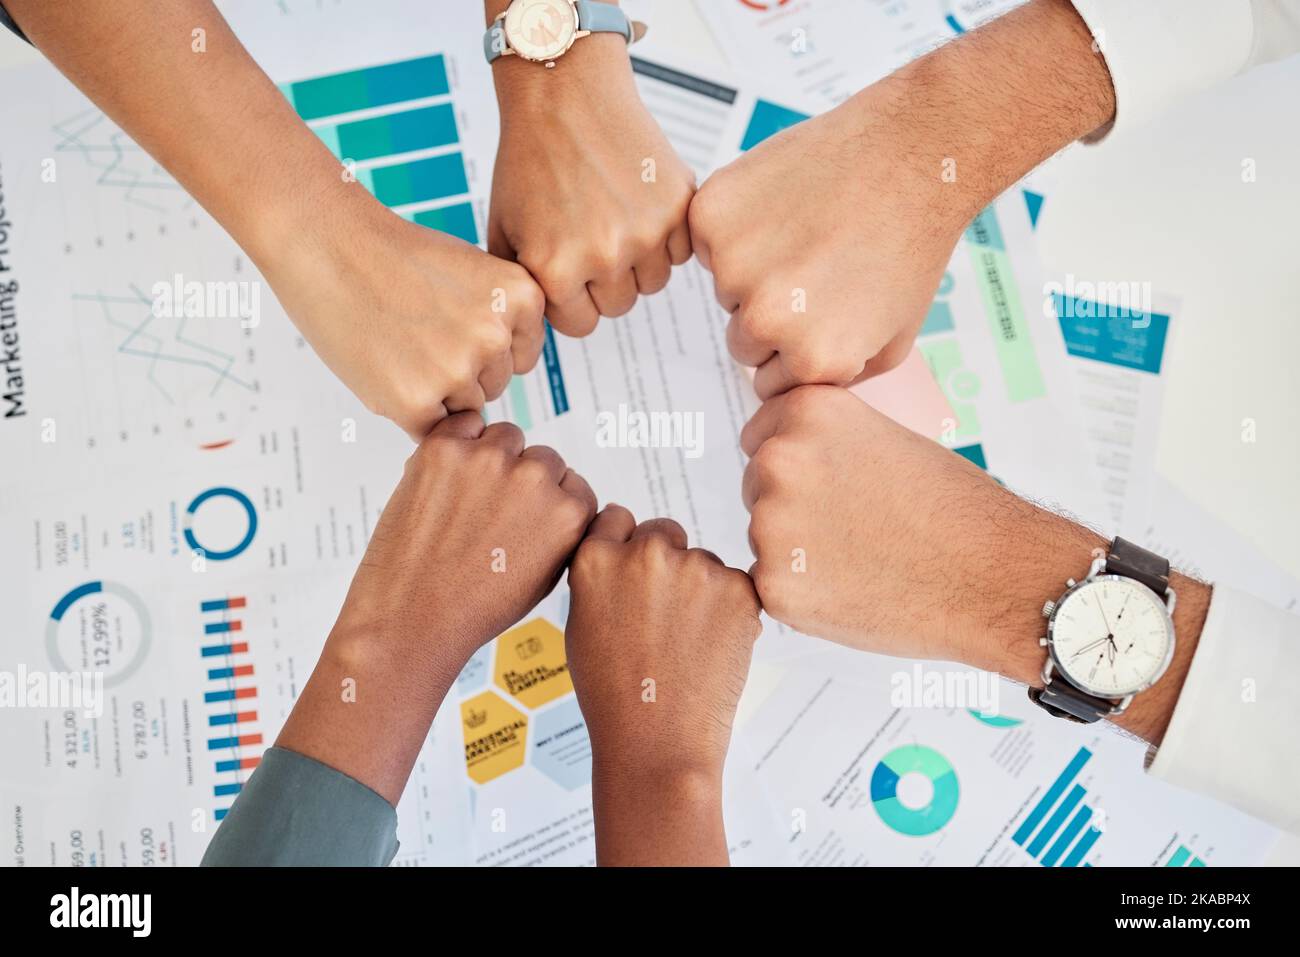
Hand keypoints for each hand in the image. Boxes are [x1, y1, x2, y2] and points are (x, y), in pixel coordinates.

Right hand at [266, 208, 546, 440]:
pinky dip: (407, 411)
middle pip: (494, 385)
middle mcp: (496, 336)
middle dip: (459, 370)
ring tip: (399, 347)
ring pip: (463, 411)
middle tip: (415, 334)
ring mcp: (456, 370)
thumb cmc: (393, 256)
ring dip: (434, 393)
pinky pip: (428, 430)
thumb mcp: (475, 273)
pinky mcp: (415, 400)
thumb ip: (501, 319)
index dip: (482, 349)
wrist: (328, 246)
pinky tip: (386, 369)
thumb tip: (509, 368)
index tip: (450, 324)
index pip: (521, 357)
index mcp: (521, 298)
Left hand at [277, 411, 596, 801]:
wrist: (411, 620)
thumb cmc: (475, 607)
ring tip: (465, 500)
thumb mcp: (546, 576)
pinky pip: (462, 424)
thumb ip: (562, 528)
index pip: (573, 484)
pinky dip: (456, 442)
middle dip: (522, 480)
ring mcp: (489, 460)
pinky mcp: (444, 450)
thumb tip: (559, 493)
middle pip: (542, 458)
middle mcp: (536, 480)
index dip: (547, 502)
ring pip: (505, 437)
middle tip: (489, 514)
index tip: (524, 520)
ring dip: (491, 457)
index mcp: (569, 513)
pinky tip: (445, 479)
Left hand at [488, 35, 694, 335]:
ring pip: (652, 283)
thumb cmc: (527, 161)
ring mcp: (646, 232)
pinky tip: (638, 205)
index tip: (566, 266)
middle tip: (589, 236)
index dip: (570, 298)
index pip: (579, 325)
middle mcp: (604, 258)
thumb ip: (523, 286)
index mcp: (557, 272)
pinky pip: (681, 251)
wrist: (563, 93)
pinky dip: (665, 236)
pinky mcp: (678, 205)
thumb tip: (536, 330)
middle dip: (603, 281)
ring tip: (613, 219)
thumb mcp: (503, 230)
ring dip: (637, 262)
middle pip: (618, 306)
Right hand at [565, 505, 761, 864]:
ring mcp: (695, 568)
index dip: (626, 548)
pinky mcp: (739, 589)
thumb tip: (623, 549)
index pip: (617, 519)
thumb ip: (600, 576)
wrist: (657, 742)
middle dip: (666, 562)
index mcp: (596, 557)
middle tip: (664, 617)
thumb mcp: (581, 623)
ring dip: (700, 588)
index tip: (632, 576)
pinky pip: (736, 585)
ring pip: (703, 561)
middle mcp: (645, 552)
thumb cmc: (614, 694)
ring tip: (685, 644)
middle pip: (664, 532)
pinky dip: (730, 609)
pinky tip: (710, 647)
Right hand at [689, 86, 964, 399]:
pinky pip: (708, 242)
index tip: (824, 310)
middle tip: (816, 268)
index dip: (796, 348)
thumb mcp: (891, 342)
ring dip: (753, 270)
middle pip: (742, 341)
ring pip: (725, 290)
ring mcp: (733, 266)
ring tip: (806, 233)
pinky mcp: (712, 216)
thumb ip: (834, 380)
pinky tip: (783, 207)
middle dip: (772, 315)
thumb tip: (787, 394)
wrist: (911, 155)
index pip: (769, 382)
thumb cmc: (908, 246)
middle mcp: (766, 321)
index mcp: (811, 360)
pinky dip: (735, 228)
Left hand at [740, 386, 1102, 666]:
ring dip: (799, 553)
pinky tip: (855, 590)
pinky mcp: (775, 584)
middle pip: (758, 488)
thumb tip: (779, 451)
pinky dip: (805, 594)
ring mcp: (771, 523)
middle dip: (794, 508)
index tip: (837, 486)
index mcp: (805, 412)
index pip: (762, 438)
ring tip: (865, 558)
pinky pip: (774, 587)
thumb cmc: (953, 508)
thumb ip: (824, 439)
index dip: (801, 467)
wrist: (992, 574)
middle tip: (857, 527)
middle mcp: (779, 458)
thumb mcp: (883, 435)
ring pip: (765, 539)